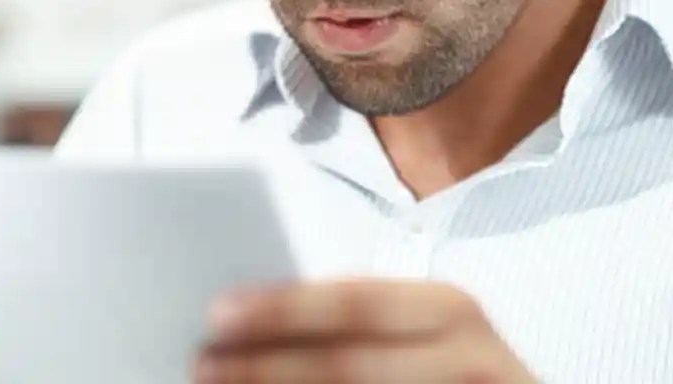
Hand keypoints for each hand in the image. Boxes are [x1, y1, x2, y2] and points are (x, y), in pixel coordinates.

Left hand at [194, 280, 535, 383]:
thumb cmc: (443, 368)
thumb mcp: (418, 334)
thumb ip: (354, 325)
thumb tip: (246, 318)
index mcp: (449, 310)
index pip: (356, 303)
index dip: (284, 309)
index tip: (218, 314)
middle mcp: (471, 359)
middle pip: (348, 365)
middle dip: (266, 368)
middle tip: (201, 368)